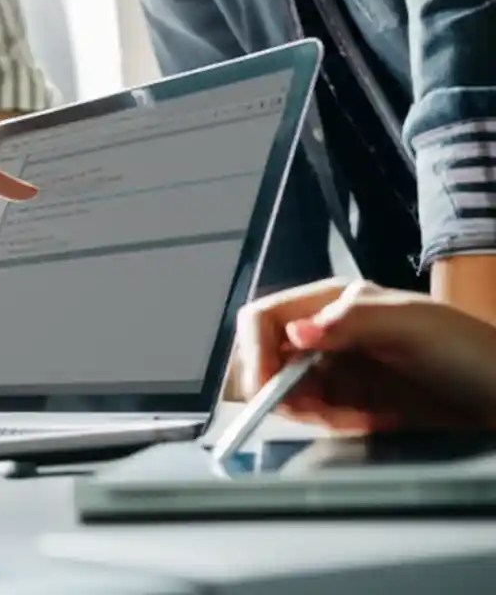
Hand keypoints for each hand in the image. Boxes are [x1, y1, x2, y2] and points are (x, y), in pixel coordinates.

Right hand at [235, 278, 495, 431]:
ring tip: (356, 417)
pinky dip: (330, 424)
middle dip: (280, 388)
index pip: (264, 318)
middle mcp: (326, 333)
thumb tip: (296, 331)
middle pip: (267, 358)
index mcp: (333, 301)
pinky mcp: (348, 404)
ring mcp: (336, 370)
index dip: (254, 350)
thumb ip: (352, 319)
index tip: (265, 386)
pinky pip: (314, 416)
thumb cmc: (471, 352)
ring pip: (286, 392)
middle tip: (312, 409)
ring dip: (309, 411)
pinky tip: (369, 421)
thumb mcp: (413, 325)